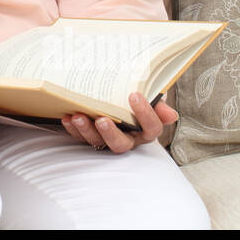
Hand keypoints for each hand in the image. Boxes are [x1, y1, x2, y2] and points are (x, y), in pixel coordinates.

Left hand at [61, 92, 177, 152]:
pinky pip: (81, 137)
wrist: (117, 95)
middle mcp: (128, 139)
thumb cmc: (135, 97)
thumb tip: (171, 115)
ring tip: (78, 116)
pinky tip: (68, 117)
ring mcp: (107, 140)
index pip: (151, 128)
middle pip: (121, 144)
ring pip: (98, 142)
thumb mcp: (149, 96)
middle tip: (102, 119)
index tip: (134, 95)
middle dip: (110, 133)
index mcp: (146, 130)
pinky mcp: (91, 137)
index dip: (145, 114)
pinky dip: (74, 128)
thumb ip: (158, 103)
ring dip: (87, 130)